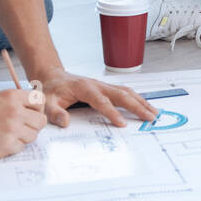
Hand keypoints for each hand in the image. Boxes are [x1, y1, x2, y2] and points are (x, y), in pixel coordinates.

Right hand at [0, 88, 47, 158]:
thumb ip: (13, 100)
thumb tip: (29, 104)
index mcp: (12, 97)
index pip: (39, 101)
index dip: (37, 108)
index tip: (33, 112)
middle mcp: (15, 112)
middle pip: (41, 121)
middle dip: (33, 124)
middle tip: (23, 126)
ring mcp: (12, 129)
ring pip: (33, 136)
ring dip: (24, 136)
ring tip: (8, 134)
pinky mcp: (7, 145)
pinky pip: (21, 147)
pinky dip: (14, 146)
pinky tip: (1, 141)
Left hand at [37, 69, 160, 127]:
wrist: (53, 77)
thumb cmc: (52, 90)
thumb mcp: (46, 102)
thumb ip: (54, 112)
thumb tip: (65, 122)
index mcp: (85, 88)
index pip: (101, 101)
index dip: (112, 113)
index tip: (122, 124)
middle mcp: (98, 85)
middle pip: (122, 94)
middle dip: (137, 106)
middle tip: (150, 117)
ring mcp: (104, 85)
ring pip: (127, 91)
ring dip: (141, 102)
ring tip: (154, 113)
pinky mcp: (107, 88)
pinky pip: (125, 92)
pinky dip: (137, 99)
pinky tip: (145, 106)